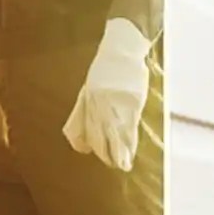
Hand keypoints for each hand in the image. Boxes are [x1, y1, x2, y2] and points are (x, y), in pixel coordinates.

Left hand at [62, 18, 151, 170]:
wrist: (123, 49)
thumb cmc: (106, 66)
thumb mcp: (89, 85)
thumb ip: (85, 105)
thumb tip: (81, 126)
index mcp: (88, 99)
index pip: (81, 128)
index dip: (84, 143)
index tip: (86, 151)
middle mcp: (99, 105)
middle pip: (98, 136)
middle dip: (103, 152)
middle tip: (110, 162)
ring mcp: (116, 106)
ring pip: (114, 137)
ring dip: (117, 153)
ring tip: (121, 165)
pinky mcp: (132, 106)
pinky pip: (129, 130)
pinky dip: (129, 145)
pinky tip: (130, 154)